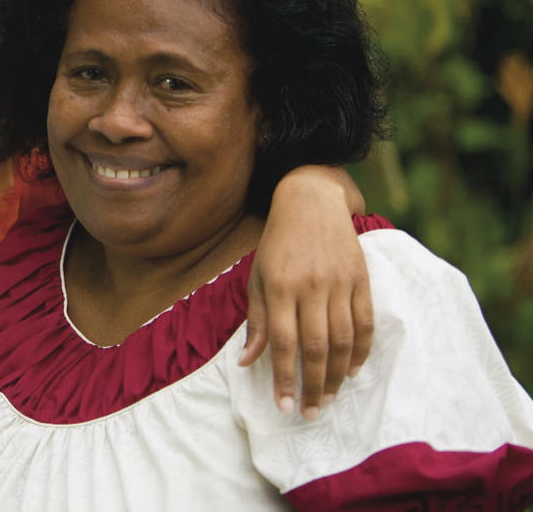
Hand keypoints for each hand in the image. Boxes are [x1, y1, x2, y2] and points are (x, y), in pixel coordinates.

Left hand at [240, 165, 372, 419]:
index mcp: (280, 285)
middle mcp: (311, 286)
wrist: (311, 200)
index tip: (284, 405)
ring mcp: (340, 282)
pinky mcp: (362, 279)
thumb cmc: (277, 243)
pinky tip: (354, 370)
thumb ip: (255, 320)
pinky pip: (366, 322)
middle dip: (313, 385)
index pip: (282, 342)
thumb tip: (247, 362)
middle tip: (310, 413)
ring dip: (338, 376)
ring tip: (330, 399)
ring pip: (343, 340)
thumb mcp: (258, 276)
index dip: (284, 377)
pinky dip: (362, 350)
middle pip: (316, 347)